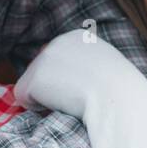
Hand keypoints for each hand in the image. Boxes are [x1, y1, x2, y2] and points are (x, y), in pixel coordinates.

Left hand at [14, 30, 146, 121]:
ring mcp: (44, 58)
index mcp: (79, 37)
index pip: (60, 63)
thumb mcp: (109, 70)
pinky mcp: (34, 78)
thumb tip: (69, 83)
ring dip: (49, 100)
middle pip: (44, 73)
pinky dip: (39, 109)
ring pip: (34, 87)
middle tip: (82, 98)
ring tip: (74, 102)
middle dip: (57, 89)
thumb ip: (88, 68)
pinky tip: (62, 106)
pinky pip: (25, 101)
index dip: (70, 82)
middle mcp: (58, 42)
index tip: (90, 89)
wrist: (119, 101)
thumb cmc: (121, 94)